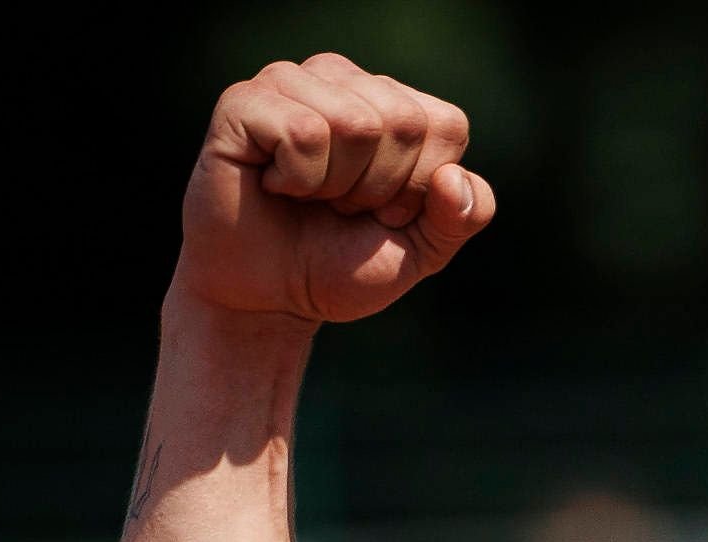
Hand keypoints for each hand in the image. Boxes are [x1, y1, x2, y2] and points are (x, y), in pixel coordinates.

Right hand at [171, 53, 496, 326]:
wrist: (269, 297)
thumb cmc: (342, 266)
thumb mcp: (422, 251)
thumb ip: (462, 217)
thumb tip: (456, 177)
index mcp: (395, 103)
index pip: (446, 125)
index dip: (421, 187)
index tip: (383, 211)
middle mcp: (344, 79)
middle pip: (404, 120)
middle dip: (379, 187)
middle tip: (340, 205)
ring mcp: (292, 82)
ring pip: (355, 123)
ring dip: (335, 184)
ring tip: (307, 194)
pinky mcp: (244, 101)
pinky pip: (302, 132)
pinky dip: (295, 179)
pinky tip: (274, 185)